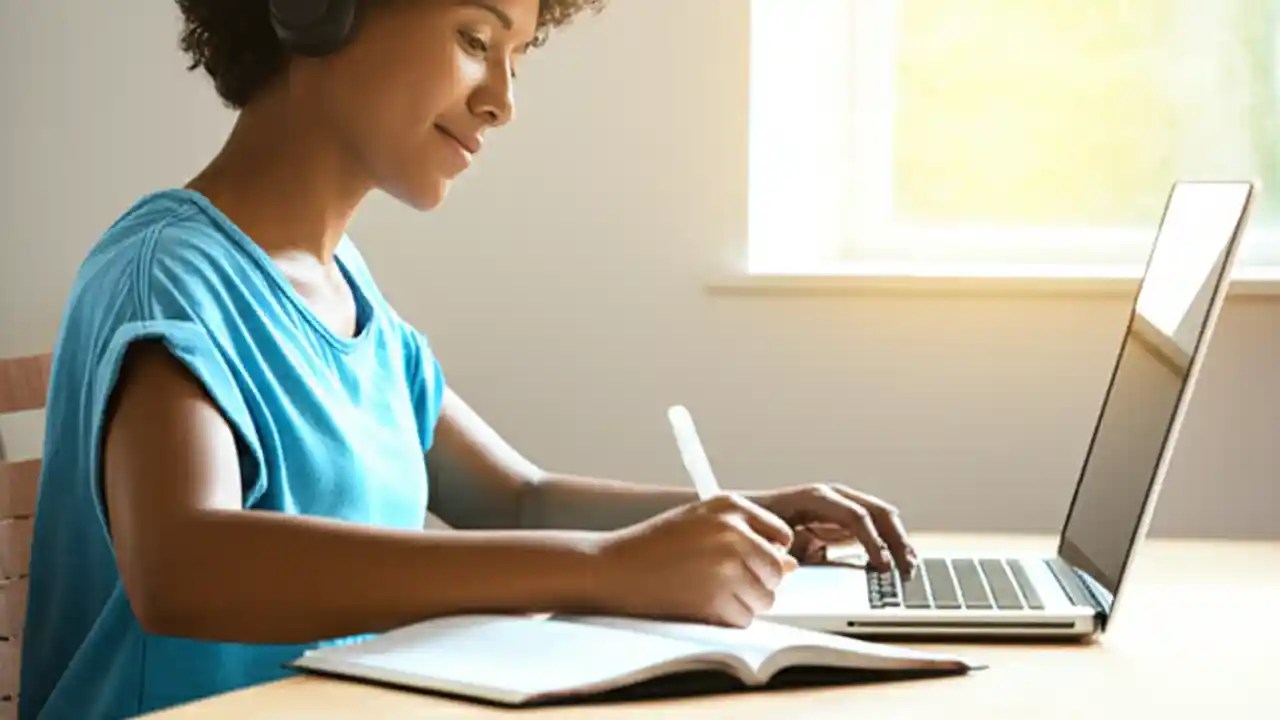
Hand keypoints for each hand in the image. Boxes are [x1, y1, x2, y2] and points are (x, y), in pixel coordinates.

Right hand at [596, 494, 798, 626]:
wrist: (612, 568)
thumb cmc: (655, 546)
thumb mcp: (701, 524)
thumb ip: (748, 538)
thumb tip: (792, 565)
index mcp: (731, 505)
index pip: (781, 537)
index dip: (764, 555)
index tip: (739, 560)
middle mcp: (734, 531)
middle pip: (777, 571)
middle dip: (756, 582)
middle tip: (718, 580)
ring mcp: (728, 565)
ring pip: (766, 598)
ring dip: (742, 602)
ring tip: (705, 590)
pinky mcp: (718, 598)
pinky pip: (744, 619)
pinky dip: (725, 619)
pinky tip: (698, 604)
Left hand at [752, 483, 915, 574]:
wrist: (743, 517)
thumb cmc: (755, 529)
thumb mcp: (773, 542)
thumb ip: (794, 554)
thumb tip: (818, 571)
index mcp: (816, 498)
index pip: (856, 516)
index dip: (872, 542)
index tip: (883, 566)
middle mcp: (833, 497)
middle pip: (878, 512)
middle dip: (895, 540)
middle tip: (906, 569)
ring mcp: (840, 505)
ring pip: (882, 517)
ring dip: (898, 541)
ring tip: (909, 567)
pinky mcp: (842, 519)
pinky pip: (874, 526)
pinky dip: (888, 543)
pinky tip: (896, 563)